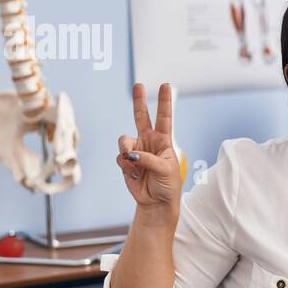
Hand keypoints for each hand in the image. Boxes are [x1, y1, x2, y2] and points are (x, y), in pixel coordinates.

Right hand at [116, 82, 181, 211]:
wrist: (156, 202)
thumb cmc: (167, 185)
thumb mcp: (165, 170)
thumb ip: (149, 159)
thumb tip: (131, 154)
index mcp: (163, 141)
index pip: (164, 118)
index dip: (165, 102)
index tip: (166, 85)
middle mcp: (149, 142)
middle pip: (141, 117)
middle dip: (139, 101)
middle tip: (138, 84)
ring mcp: (136, 150)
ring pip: (123, 140)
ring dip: (126, 150)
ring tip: (133, 162)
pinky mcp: (126, 161)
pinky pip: (120, 157)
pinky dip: (125, 165)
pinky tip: (133, 173)